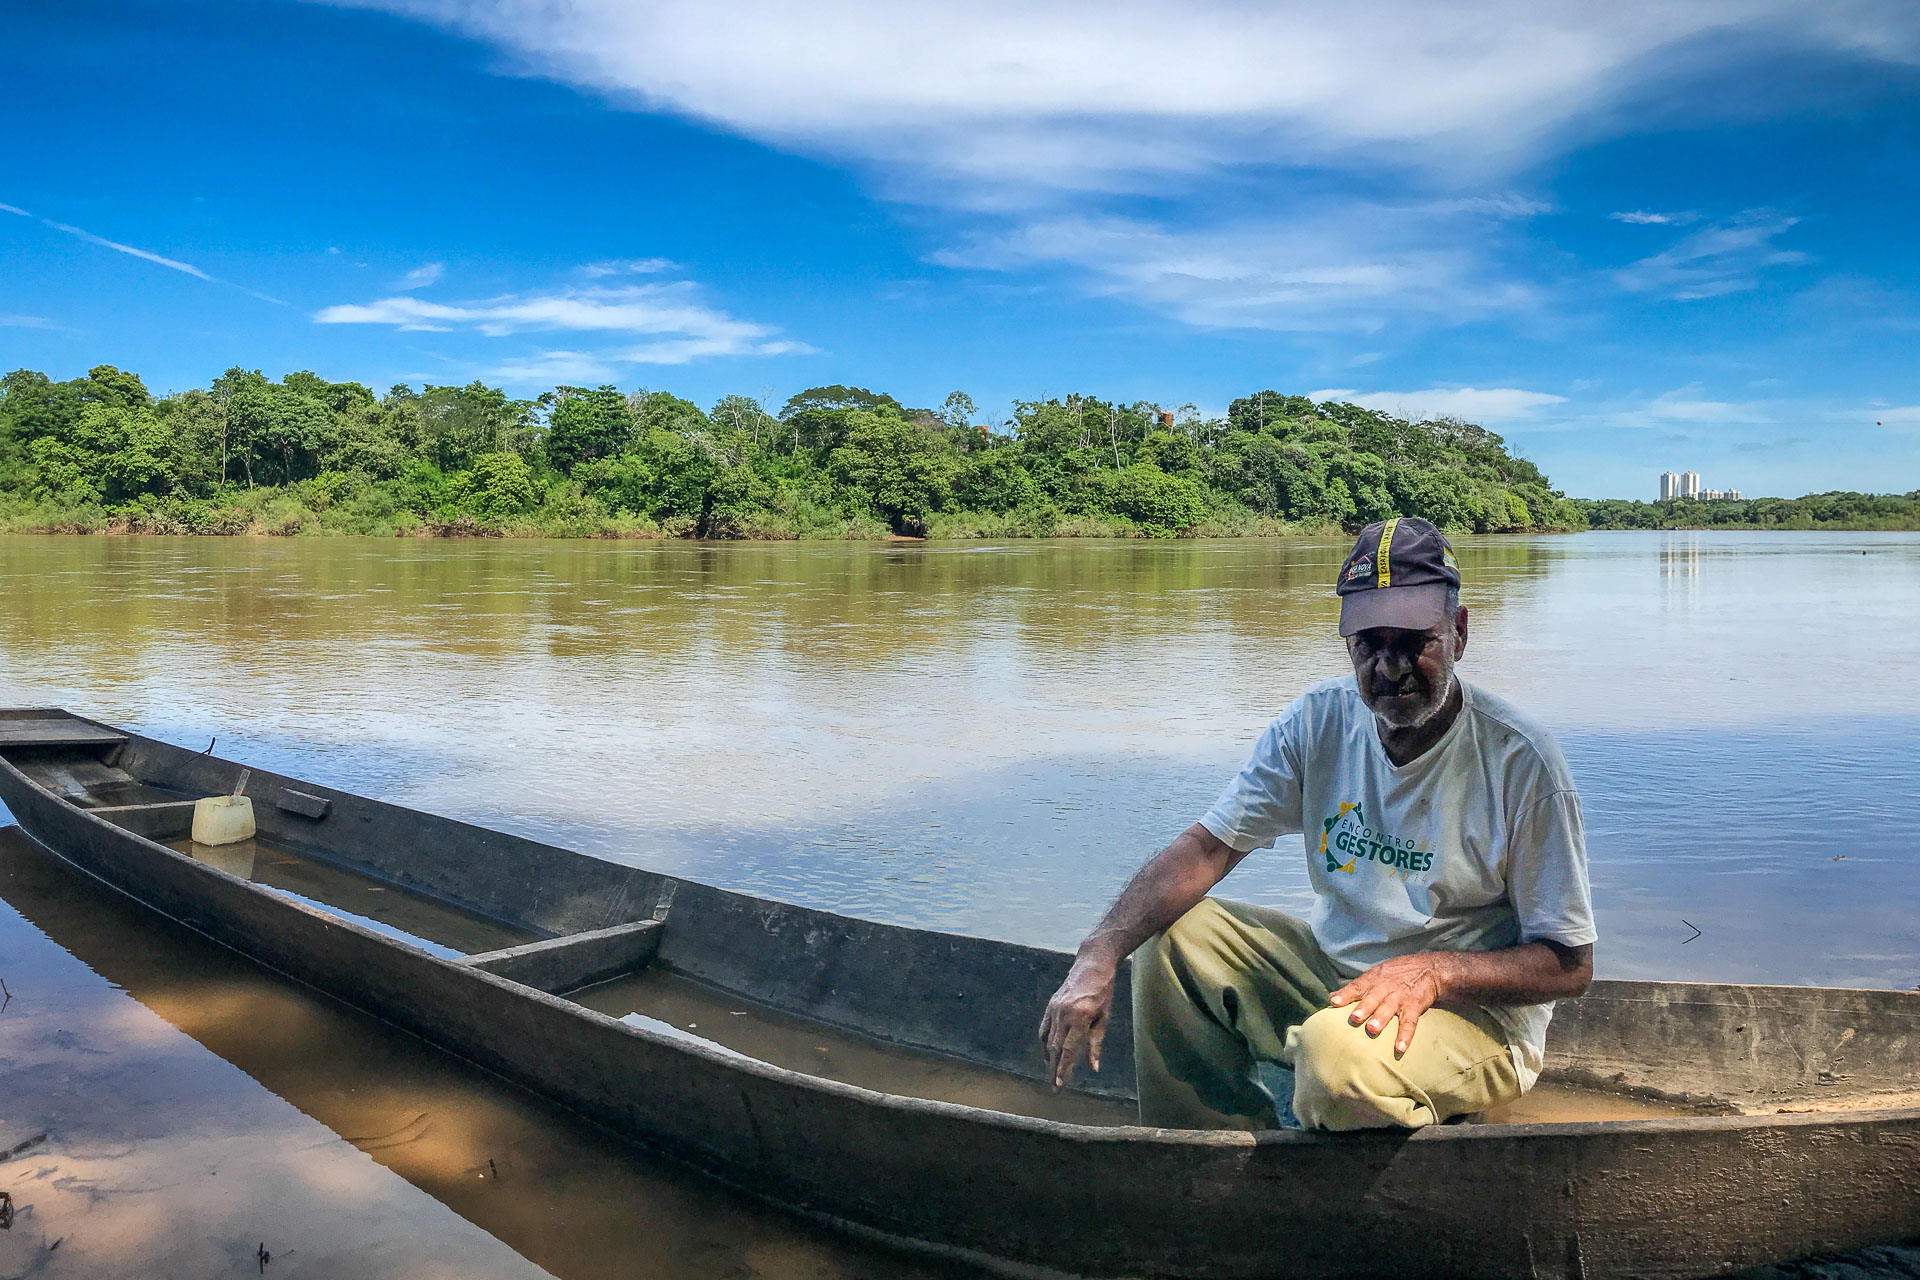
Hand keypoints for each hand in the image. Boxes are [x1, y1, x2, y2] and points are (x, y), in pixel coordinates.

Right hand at [1039, 953, 1115, 1088]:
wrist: (1092, 966)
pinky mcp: (1050, 1005)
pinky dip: (1045, 1043)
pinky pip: (1044, 1029)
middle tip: (1054, 1087)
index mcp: (1079, 1017)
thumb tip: (1093, 1068)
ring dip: (1049, 1059)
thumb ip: (1096, 1044)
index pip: (1068, 1050)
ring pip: (1047, 1040)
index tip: (1059, 1084)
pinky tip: (1049, 1054)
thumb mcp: (1104, 1018)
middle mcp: (1063, 1014)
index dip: (1063, 1069)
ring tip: (1052, 1074)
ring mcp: (1054, 1009)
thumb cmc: (1103, 993)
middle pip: (1055, 1048)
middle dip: (1054, 1069)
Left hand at [1327, 952, 1452, 1056]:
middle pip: (1373, 997)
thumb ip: (1356, 987)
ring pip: (1389, 1008)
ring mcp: (1400, 997)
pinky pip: (1410, 1022)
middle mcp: (1385, 988)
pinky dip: (1406, 1035)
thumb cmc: (1396, 974)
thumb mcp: (1376, 974)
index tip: (1334, 1002)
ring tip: (1372, 1029)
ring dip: (1381, 1019)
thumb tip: (1331, 998)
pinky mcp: (1414, 1006)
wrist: (1429, 969)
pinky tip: (1400, 1048)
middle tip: (1354, 1018)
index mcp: (1374, 979)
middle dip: (1364, 1007)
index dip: (1346, 994)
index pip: (1357, 986)